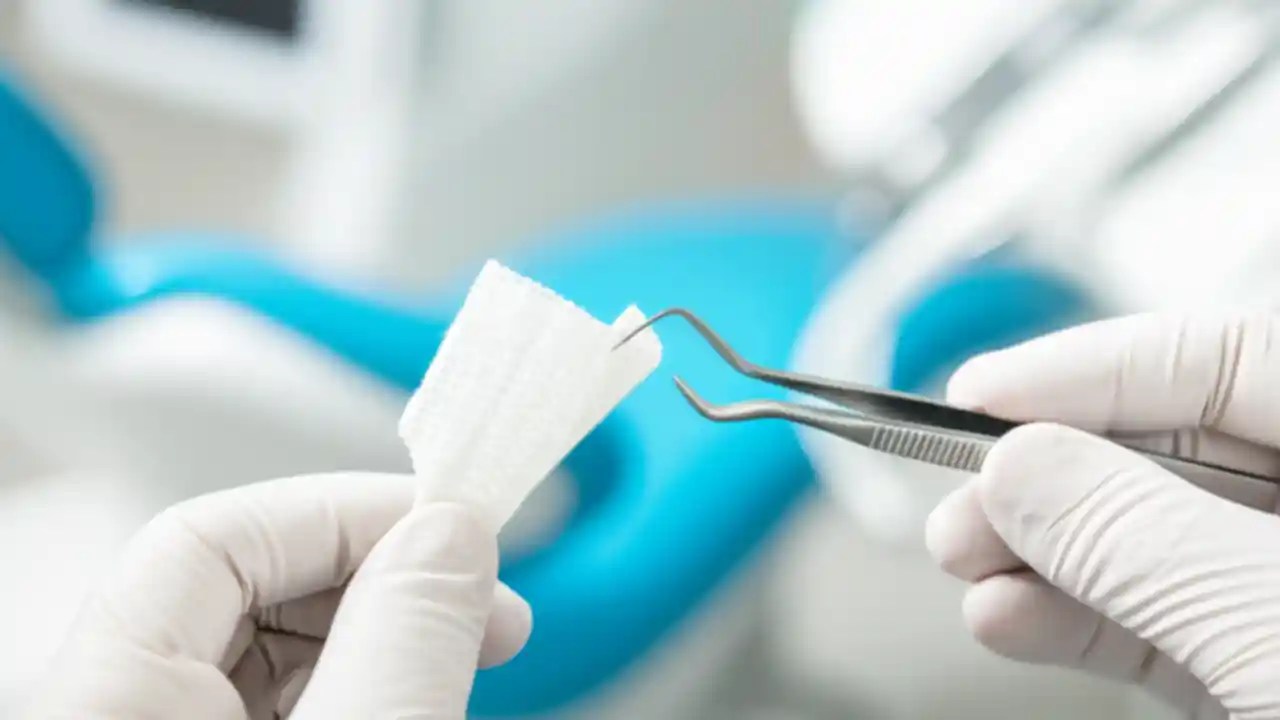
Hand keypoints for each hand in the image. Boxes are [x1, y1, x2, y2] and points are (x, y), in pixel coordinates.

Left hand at [25, 473, 531, 718]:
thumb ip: (406, 639)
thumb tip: (454, 533)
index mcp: (106, 698)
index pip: (212, 538)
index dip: (342, 512)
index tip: (451, 528)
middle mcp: (110, 718)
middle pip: (241, 593)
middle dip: (378, 583)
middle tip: (484, 609)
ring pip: (265, 661)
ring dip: (377, 643)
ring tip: (458, 666)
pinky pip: (272, 714)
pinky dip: (355, 697)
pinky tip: (412, 704)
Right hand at [926, 312, 1279, 718]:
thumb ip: (1147, 542)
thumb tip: (1021, 467)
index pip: (1237, 360)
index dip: (1098, 366)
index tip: (983, 392)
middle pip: (1183, 452)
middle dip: (1057, 476)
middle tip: (963, 497)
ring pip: (1162, 547)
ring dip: (1049, 556)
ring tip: (966, 566)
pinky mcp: (1270, 677)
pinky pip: (1165, 627)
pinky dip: (1079, 624)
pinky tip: (1009, 619)